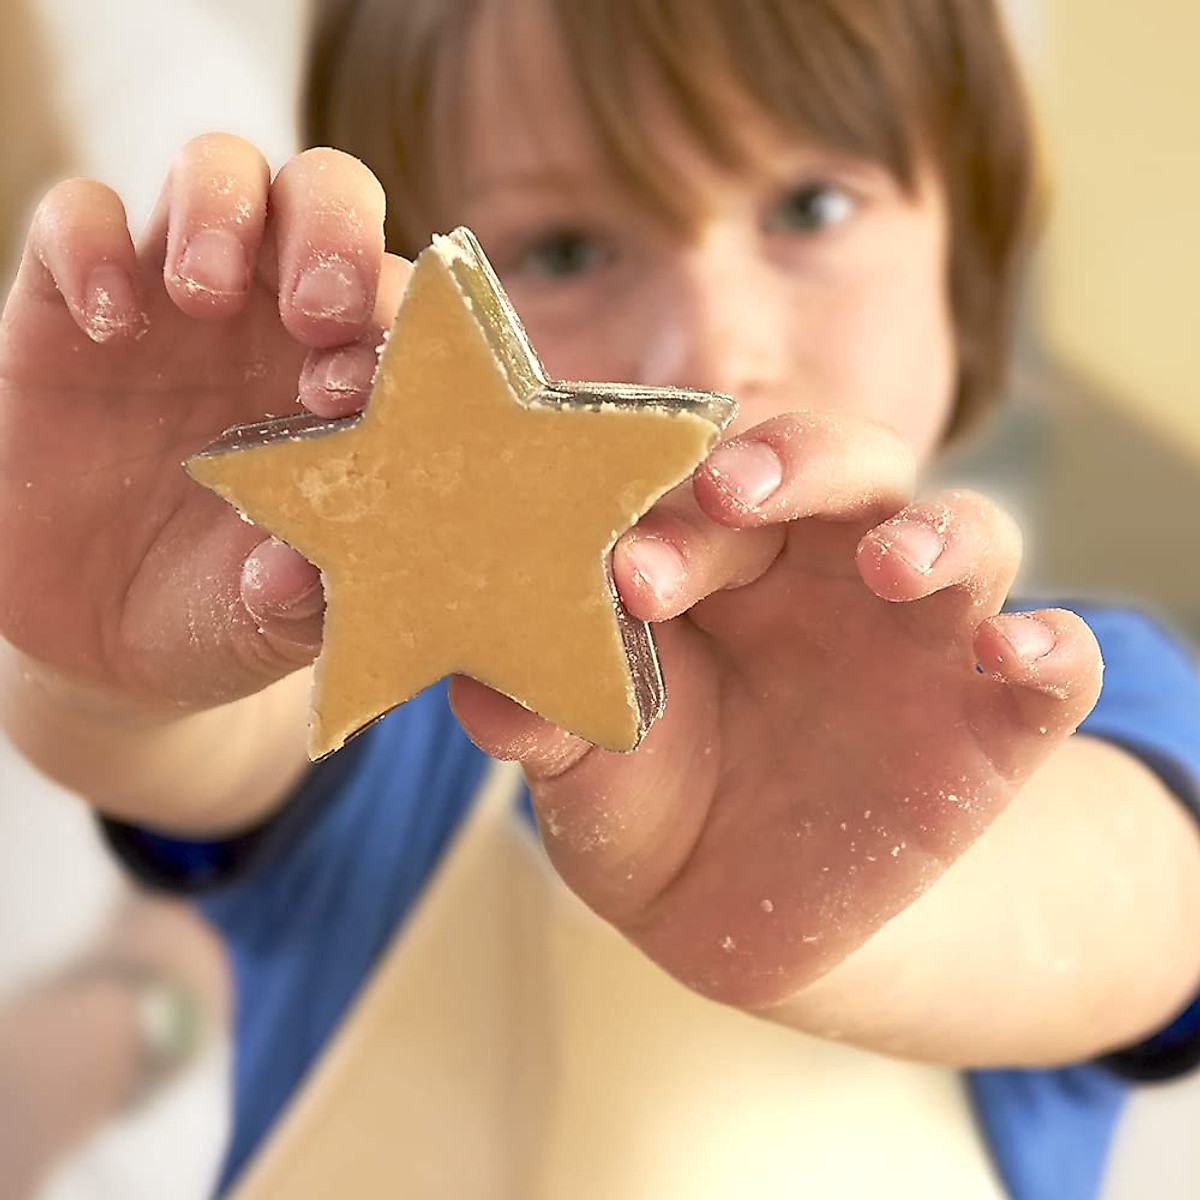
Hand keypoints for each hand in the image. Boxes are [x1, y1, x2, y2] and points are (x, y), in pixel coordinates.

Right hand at [0, 134, 407, 711]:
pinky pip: (76, 216)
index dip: (391, 325)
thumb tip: (301, 568)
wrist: (115, 645)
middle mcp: (275, 322)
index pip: (394, 302)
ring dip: (222, 207)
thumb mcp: (276, 622)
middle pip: (323, 194)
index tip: (356, 392)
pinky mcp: (69, 307)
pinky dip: (88, 242)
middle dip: (330, 229)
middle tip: (312, 311)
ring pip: (217, 169)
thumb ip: (305, 596)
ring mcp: (174, 302)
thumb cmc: (228, 612)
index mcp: (349, 381)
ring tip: (204, 294)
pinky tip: (107, 322)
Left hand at [450, 412, 1103, 1006]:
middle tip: (728, 492)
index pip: (708, 480)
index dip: (667, 497)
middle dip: (788, 466)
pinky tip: (1024, 652)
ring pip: (960, 533)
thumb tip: (487, 692)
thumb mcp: (583, 766)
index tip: (620, 558)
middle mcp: (825, 568)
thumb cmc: (644, 800)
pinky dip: (1052, 648)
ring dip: (932, 531)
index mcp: (720, 551)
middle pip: (838, 465)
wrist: (722, 909)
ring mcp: (917, 635)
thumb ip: (542, 719)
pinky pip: (1054, 664)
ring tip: (891, 561)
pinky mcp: (992, 718)